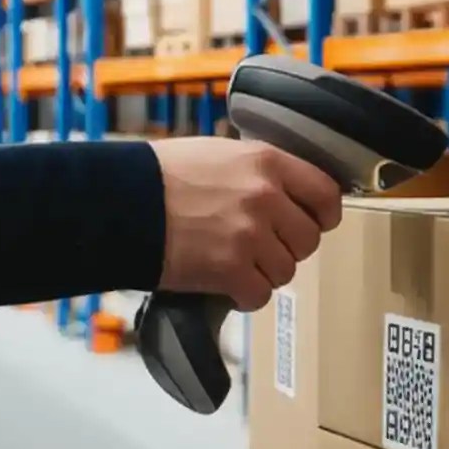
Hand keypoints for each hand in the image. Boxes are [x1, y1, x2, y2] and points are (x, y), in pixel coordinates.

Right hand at [150, 137, 341, 310]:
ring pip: (286, 271)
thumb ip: (258, 170)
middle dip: (288, 247)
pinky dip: (245, 295)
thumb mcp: (219, 153)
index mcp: (266, 163)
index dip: (323, 214)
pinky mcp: (230, 270)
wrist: (121, 203)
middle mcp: (265, 197)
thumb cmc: (161, 176)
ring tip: (236, 262)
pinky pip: (260, 295)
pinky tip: (226, 283)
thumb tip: (285, 189)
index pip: (326, 194)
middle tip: (261, 246)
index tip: (313, 221)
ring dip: (264, 272)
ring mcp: (249, 235)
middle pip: (308, 239)